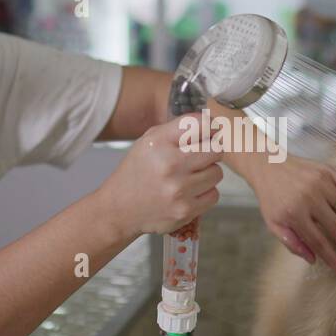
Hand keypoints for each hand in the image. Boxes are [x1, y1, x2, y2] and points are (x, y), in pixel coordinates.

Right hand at [97, 114, 223, 235]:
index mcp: (159, 143)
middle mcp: (170, 166)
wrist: (119, 208)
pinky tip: (189, 191)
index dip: (211, 128)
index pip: (202, 125)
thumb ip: (180, 128)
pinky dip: (205, 192)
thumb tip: (214, 124)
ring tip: (190, 176)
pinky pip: (214, 194)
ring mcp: (179, 191)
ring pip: (217, 173)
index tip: (211, 132)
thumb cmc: (137, 171)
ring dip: (208, 173)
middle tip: (199, 156)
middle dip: (211, 151)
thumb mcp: (150, 140)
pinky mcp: (186, 211)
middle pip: (216, 150)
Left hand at [247, 155, 335, 275]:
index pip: (318, 241)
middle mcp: (309, 199)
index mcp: (295, 214)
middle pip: (335, 227)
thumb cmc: (271, 198)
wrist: (267, 165)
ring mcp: (320, 184)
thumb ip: (290, 242)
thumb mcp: (272, 222)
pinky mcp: (328, 172)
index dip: (332, 257)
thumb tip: (313, 260)